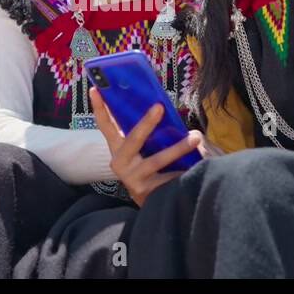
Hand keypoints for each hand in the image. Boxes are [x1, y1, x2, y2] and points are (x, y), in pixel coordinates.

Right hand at [90, 87, 201, 207]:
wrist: (154, 204)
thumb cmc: (150, 168)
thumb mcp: (142, 150)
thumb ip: (144, 133)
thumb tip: (160, 106)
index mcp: (117, 148)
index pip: (105, 125)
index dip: (99, 108)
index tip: (95, 89)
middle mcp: (120, 162)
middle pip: (133, 139)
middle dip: (146, 122)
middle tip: (159, 106)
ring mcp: (132, 178)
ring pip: (156, 160)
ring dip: (178, 148)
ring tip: (196, 137)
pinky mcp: (147, 192)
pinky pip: (169, 177)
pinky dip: (185, 170)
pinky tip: (198, 164)